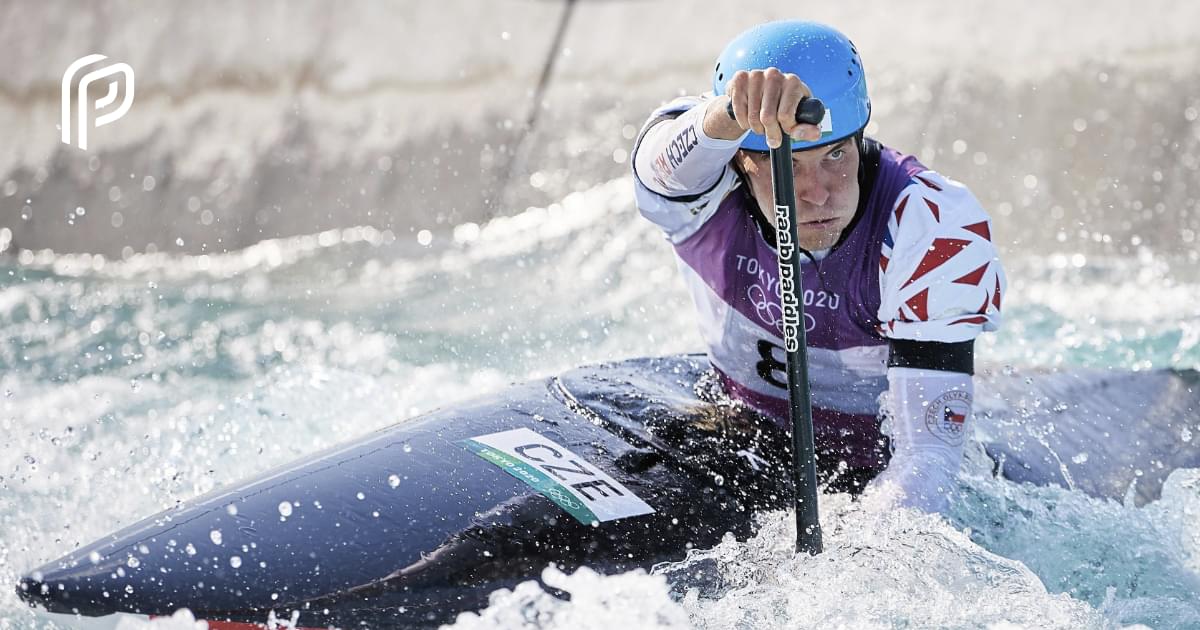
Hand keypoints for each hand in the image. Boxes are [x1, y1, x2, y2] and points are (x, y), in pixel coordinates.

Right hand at [708, 68, 822, 147]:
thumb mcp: (799, 119)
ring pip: (752, 117)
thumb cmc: (785, 107)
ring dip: (756, 129)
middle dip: (770, 133)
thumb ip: (808, 129)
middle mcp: (775, 74)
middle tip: (772, 137)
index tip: (786, 131)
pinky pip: (739, 111)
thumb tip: (815, 133)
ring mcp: (756, 75)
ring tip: (761, 125)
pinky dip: (743, 122)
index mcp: (793, 82)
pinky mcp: (740, 79)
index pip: (786, 116)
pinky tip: (748, 118)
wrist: (760, 93)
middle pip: (768, 118)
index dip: (786, 130)